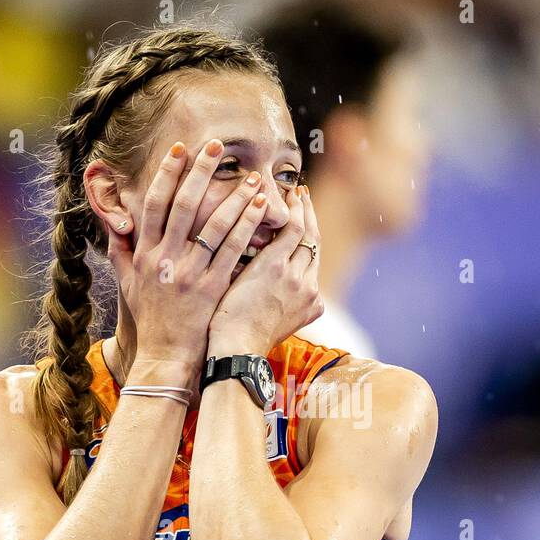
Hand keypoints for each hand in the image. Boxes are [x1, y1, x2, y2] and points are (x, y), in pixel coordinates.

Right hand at [105, 139, 270, 366]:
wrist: (166, 356)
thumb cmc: (150, 318)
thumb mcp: (127, 282)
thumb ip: (120, 248)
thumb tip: (113, 218)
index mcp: (144, 254)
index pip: (155, 203)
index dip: (167, 173)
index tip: (180, 149)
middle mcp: (164, 259)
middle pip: (184, 205)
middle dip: (201, 172)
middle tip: (217, 145)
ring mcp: (189, 274)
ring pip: (214, 225)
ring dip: (235, 197)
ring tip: (252, 177)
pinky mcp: (212, 288)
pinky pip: (233, 251)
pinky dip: (248, 227)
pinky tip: (262, 209)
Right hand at [206, 185, 322, 355]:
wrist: (239, 348)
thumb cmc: (224, 311)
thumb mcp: (232, 272)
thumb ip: (249, 245)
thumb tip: (256, 215)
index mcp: (274, 266)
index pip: (295, 225)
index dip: (295, 205)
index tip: (292, 191)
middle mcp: (297, 278)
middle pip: (311, 237)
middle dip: (307, 213)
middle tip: (302, 194)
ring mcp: (308, 294)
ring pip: (315, 256)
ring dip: (310, 236)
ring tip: (304, 218)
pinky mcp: (313, 308)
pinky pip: (314, 278)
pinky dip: (308, 263)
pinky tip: (301, 254)